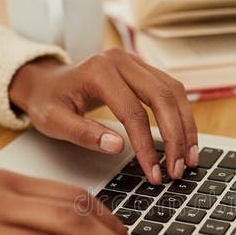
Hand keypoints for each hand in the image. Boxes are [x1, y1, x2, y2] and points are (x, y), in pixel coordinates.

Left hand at [9, 50, 198, 183]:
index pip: (133, 112)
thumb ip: (83, 133)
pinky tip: (185, 140)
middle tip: (178, 169)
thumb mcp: (53, 121)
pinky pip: (172, 91)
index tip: (153, 173)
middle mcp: (122, 61)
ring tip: (189, 158)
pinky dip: (182, 116)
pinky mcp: (144, 71)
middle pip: (162, 97)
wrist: (46, 82)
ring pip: (174, 92)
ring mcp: (136, 63)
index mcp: (100, 71)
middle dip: (176, 137)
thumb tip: (117, 146)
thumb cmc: (48, 101)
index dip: (147, 146)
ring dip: (186, 126)